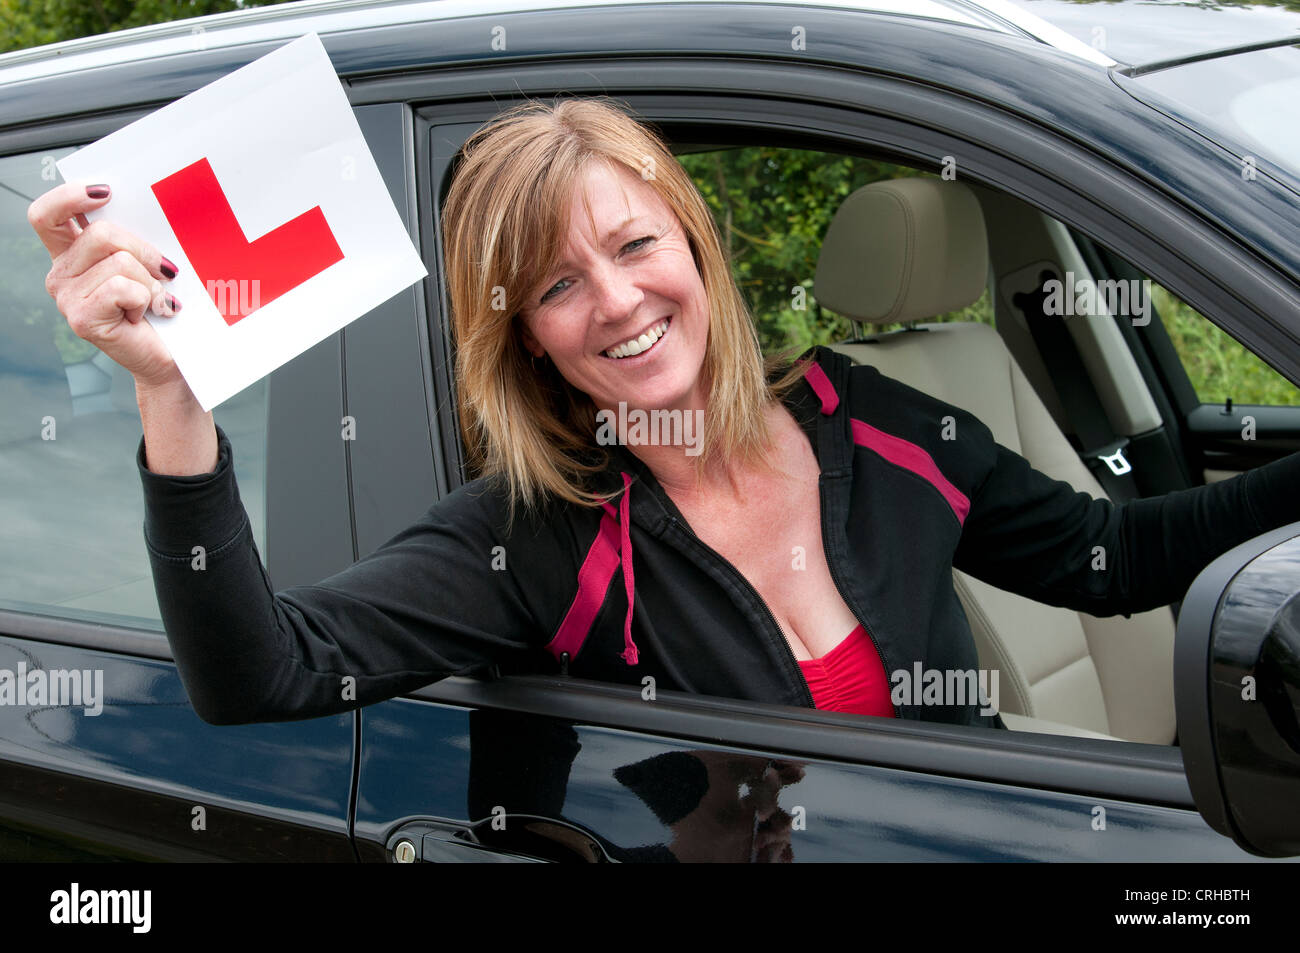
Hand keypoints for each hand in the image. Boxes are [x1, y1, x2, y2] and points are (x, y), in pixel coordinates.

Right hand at [28, 182, 183, 389]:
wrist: (172, 357)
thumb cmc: (162, 307)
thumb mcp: (147, 262)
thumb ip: (131, 237)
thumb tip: (146, 208)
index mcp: (72, 254)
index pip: (47, 214)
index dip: (70, 197)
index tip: (106, 192)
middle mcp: (62, 274)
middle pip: (101, 234)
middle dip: (144, 250)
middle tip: (165, 271)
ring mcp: (67, 298)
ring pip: (119, 262)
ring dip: (151, 282)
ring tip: (155, 301)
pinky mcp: (82, 319)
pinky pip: (122, 288)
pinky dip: (147, 299)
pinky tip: (148, 315)